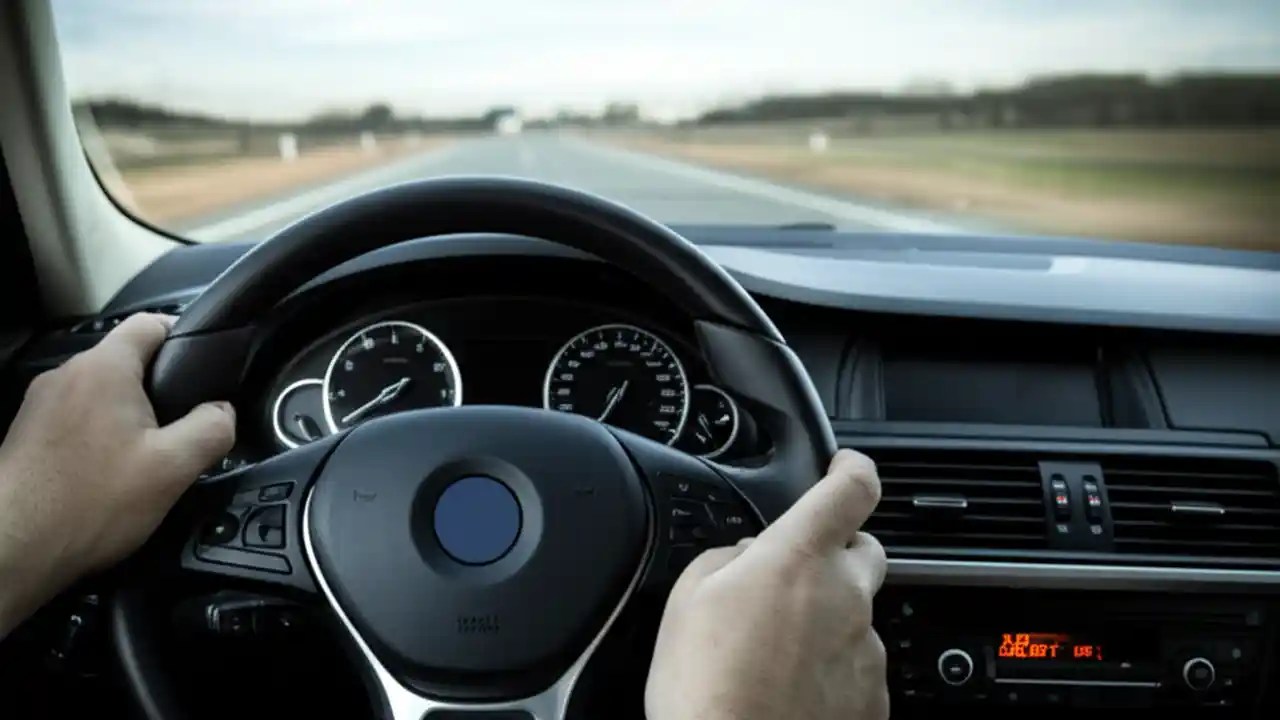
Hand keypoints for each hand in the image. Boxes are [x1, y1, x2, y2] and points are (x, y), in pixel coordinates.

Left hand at [0, 314, 235, 635]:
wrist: (12, 550)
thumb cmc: (92, 502)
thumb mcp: (173, 468)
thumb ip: (212, 429)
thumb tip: (223, 412)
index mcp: (103, 369)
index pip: (150, 322)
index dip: (185, 336)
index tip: (204, 369)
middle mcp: (65, 375)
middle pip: (125, 361)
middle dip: (158, 389)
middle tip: (182, 430)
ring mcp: (38, 405)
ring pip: (99, 393)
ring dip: (126, 417)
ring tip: (145, 459)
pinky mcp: (25, 435)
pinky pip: (75, 419)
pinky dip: (96, 437)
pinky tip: (106, 477)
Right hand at [646, 449, 887, 719]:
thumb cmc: (704, 689)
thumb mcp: (687, 598)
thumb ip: (725, 558)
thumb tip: (744, 557)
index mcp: (799, 558)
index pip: (852, 489)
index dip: (853, 469)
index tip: (845, 467)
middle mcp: (845, 597)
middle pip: (865, 551)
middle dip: (836, 554)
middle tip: (794, 578)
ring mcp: (864, 650)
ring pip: (856, 615)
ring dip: (825, 621)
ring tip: (774, 655)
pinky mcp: (872, 697)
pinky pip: (856, 667)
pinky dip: (830, 670)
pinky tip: (789, 690)